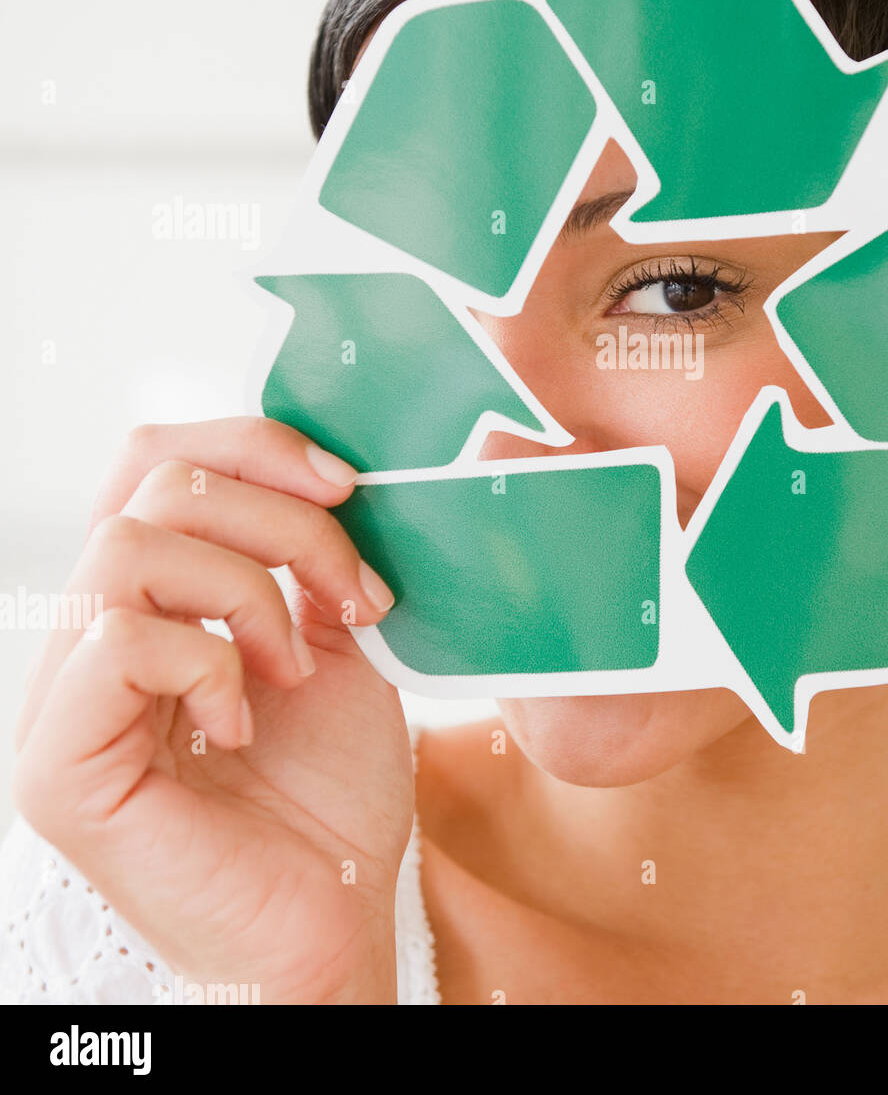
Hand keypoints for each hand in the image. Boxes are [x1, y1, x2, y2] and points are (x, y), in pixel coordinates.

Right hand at [13, 419, 411, 1002]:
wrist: (335, 915)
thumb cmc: (331, 792)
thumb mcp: (337, 643)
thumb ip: (309, 560)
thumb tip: (325, 470)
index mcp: (153, 597)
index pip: (157, 459)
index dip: (251, 444)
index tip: (348, 484)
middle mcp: (93, 633)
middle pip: (155, 481)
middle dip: (284, 519)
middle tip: (356, 592)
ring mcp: (65, 697)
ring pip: (131, 544)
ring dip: (251, 591)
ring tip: (296, 665)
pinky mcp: (59, 761)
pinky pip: (117, 638)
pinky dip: (209, 661)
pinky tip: (243, 718)